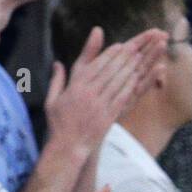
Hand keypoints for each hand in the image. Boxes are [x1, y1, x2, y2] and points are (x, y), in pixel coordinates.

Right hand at [45, 27, 168, 154]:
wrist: (68, 146)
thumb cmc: (60, 123)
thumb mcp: (52, 100)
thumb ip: (57, 80)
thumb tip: (57, 63)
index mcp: (75, 88)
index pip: (94, 66)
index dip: (108, 55)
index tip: (119, 45)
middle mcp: (88, 94)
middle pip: (108, 71)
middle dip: (122, 57)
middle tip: (135, 45)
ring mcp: (99, 105)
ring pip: (117, 81)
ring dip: (129, 67)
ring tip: (139, 57)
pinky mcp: (109, 115)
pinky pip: (121, 97)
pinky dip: (130, 85)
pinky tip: (138, 77)